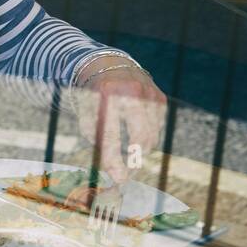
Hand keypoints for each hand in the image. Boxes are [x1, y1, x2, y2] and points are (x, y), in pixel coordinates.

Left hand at [71, 60, 166, 182]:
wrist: (106, 67)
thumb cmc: (93, 99)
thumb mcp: (87, 116)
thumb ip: (98, 142)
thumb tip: (117, 176)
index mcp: (105, 96)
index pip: (111, 135)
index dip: (115, 160)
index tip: (119, 180)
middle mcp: (130, 92)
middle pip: (140, 137)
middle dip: (135, 160)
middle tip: (127, 174)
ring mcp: (149, 93)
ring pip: (152, 135)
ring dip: (141, 151)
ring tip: (128, 156)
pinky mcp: (159, 97)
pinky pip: (158, 128)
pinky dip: (147, 137)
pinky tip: (136, 135)